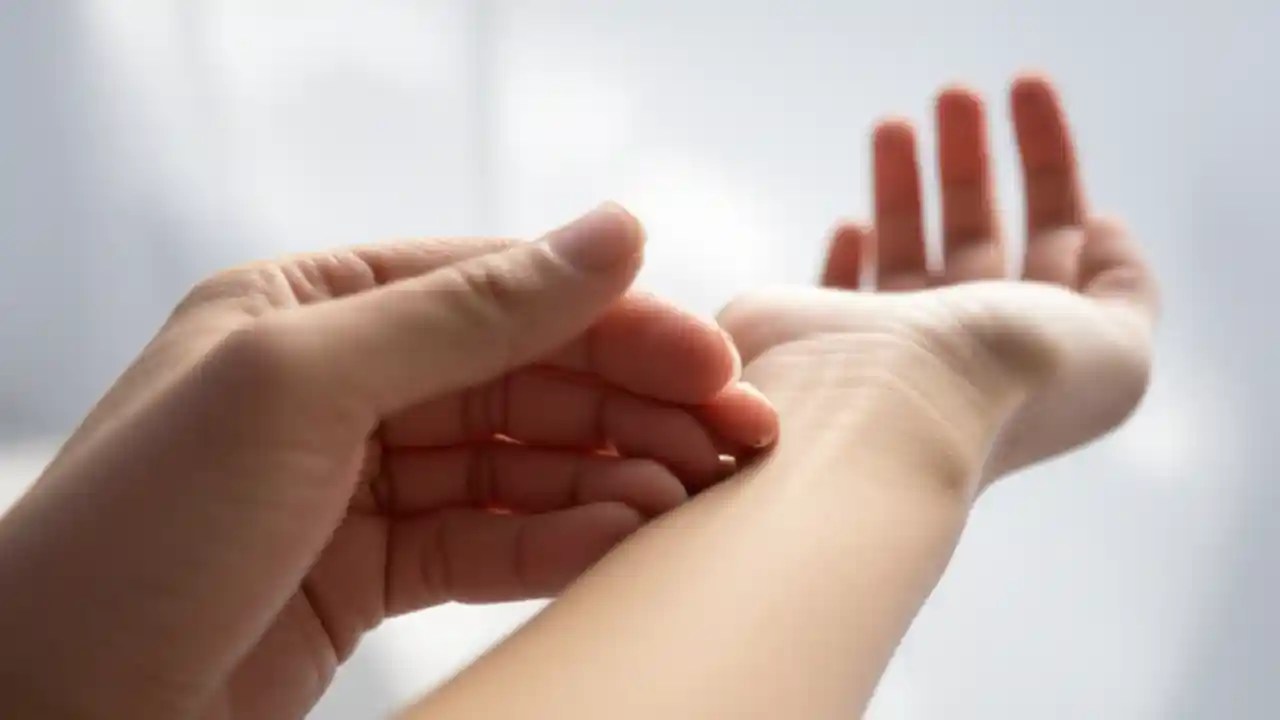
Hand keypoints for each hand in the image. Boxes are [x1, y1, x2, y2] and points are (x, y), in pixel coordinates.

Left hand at [0, 205, 776, 718]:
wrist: (48, 717)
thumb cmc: (137, 537)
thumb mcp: (302, 385)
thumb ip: (470, 311)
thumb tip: (616, 230)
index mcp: (311, 308)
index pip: (499, 293)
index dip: (616, 322)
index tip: (715, 362)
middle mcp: (339, 385)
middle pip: (523, 378)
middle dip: (633, 404)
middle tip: (737, 437)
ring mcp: (358, 482)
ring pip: (520, 464)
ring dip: (611, 476)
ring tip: (690, 498)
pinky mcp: (370, 575)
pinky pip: (491, 541)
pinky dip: (561, 541)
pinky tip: (621, 543)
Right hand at [719, 76, 1157, 493]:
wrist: (880, 414)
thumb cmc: (999, 379)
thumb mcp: (1117, 347)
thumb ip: (1126, 290)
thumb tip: (1100, 231)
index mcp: (1037, 340)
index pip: (1056, 237)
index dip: (1049, 160)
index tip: (1024, 91)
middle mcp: (965, 344)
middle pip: (979, 233)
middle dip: (971, 159)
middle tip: (953, 94)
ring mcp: (891, 342)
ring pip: (910, 249)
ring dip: (907, 181)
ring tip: (895, 121)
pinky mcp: (821, 336)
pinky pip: (845, 291)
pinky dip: (854, 255)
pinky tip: (855, 225)